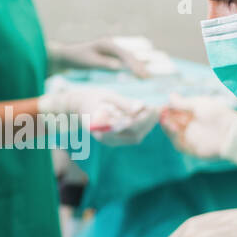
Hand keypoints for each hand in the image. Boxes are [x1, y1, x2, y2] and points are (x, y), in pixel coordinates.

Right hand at [39, 86, 157, 144]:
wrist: (78, 106)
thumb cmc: (92, 98)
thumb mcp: (107, 96)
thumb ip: (123, 103)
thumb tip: (140, 107)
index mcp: (103, 127)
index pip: (129, 127)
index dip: (143, 118)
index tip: (152, 107)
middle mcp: (107, 138)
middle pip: (135, 135)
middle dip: (149, 122)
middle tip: (158, 108)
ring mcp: (111, 141)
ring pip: (136, 138)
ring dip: (148, 126)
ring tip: (156, 111)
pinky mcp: (115, 140)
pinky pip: (133, 137)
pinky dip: (143, 127)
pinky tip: (149, 116)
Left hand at [48, 38, 148, 76]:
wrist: (68, 55)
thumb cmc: (77, 58)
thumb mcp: (89, 61)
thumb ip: (104, 63)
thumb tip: (119, 66)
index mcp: (107, 44)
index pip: (124, 54)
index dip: (134, 64)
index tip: (141, 74)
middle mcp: (112, 45)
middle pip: (129, 55)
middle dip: (139, 66)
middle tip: (148, 77)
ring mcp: (112, 50)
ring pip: (128, 58)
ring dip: (138, 66)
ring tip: (147, 77)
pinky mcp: (111, 56)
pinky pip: (124, 61)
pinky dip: (132, 68)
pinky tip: (138, 74)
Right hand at [160, 94, 236, 159]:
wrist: (231, 132)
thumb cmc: (218, 115)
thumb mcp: (199, 104)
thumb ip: (183, 103)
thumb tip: (170, 96)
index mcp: (194, 115)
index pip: (176, 112)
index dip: (168, 110)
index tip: (162, 106)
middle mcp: (191, 127)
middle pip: (173, 123)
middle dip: (166, 118)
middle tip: (161, 113)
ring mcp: (191, 138)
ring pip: (173, 134)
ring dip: (167, 127)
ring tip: (165, 120)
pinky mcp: (192, 149)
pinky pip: (178, 144)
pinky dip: (173, 136)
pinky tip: (173, 128)